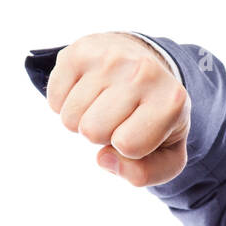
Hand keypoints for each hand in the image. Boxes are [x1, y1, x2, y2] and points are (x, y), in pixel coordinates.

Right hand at [45, 32, 190, 185]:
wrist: (146, 68)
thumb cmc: (154, 121)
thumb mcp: (166, 157)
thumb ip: (144, 174)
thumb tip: (104, 158)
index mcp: (172, 100)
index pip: (128, 146)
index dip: (127, 148)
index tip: (138, 131)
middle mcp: (143, 72)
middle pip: (93, 132)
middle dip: (101, 135)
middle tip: (118, 118)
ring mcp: (110, 57)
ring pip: (71, 118)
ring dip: (83, 121)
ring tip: (104, 104)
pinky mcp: (80, 50)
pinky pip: (54, 99)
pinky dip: (66, 104)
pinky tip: (88, 92)